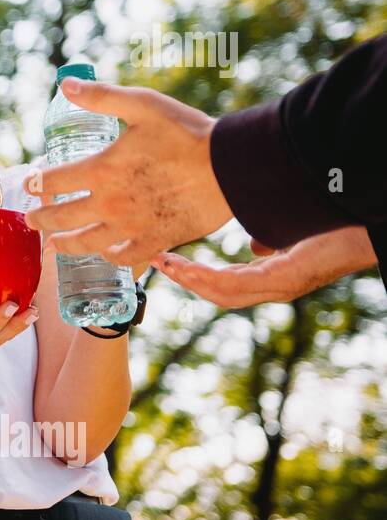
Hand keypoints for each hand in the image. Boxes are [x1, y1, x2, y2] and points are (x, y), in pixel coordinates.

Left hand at [23, 79, 233, 266]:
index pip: (53, 182)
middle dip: (40, 220)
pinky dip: (110, 257)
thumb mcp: (142, 105)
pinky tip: (105, 253)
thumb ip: (102, 97)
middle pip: (61, 218)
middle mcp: (110, 203)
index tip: (29, 182)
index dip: (36, 182)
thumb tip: (67, 85)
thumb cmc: (188, 133)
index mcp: (101, 171)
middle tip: (30, 220)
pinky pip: (124, 257)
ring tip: (55, 244)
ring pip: (86, 243)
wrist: (231, 167)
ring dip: (65, 244)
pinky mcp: (155, 241)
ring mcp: (131, 226)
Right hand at [151, 225, 377, 307]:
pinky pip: (238, 286)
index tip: (167, 260)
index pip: (226, 283)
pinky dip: (209, 279)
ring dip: (190, 281)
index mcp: (274, 277)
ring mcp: (280, 287)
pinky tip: (191, 267)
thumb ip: (270, 241)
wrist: (365, 226)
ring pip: (224, 294)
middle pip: (219, 294)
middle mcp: (274, 287)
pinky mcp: (286, 280)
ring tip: (166, 266)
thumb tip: (253, 244)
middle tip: (155, 263)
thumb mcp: (291, 231)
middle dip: (184, 280)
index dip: (194, 275)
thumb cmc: (333, 225)